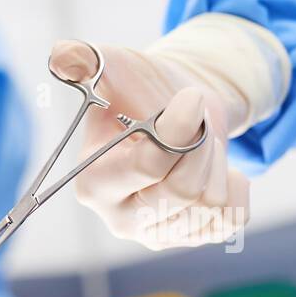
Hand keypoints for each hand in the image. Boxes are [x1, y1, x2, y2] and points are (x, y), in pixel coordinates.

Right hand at [48, 42, 248, 248]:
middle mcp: (121, 218)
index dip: (178, 129)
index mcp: (93, 183)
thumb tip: (60, 58)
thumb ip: (80, 58)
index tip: (190, 98)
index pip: (147, 167)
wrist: (180, 106)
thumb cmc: (138, 87)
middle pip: (183, 190)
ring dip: (215, 162)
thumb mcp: (112, 65)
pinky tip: (213, 169)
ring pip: (212, 203)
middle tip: (194, 119)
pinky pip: (234, 217)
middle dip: (199, 145)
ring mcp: (158, 234)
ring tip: (195, 143)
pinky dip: (235, 185)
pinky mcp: (193, 237)